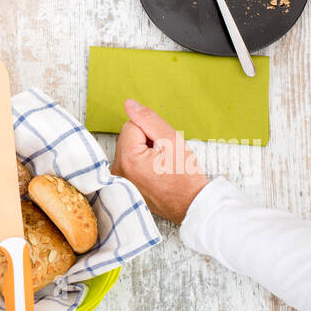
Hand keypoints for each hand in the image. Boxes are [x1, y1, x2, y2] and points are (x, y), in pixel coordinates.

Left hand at [110, 100, 207, 225]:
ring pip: (130, 147)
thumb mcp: (172, 140)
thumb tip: (129, 104)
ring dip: (145, 151)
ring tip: (161, 166)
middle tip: (165, 157)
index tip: (164, 148)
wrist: (191, 205)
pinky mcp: (124, 184)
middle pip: (129, 136)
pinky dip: (142, 162)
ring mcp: (120, 179)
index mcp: (128, 158)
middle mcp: (118, 170)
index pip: (133, 125)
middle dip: (147, 141)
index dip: (152, 132)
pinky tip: (155, 173)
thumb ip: (148, 119)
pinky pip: (130, 161)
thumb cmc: (185, 177)